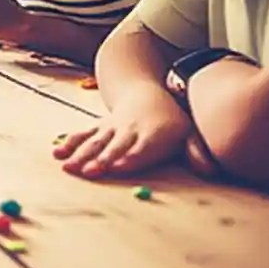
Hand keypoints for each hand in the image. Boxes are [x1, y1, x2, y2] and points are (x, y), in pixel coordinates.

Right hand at [53, 89, 191, 177]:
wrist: (146, 95)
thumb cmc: (171, 123)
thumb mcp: (189, 133)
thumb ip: (197, 151)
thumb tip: (210, 170)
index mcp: (154, 134)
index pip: (142, 148)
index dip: (130, 158)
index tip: (118, 168)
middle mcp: (130, 131)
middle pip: (114, 147)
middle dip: (100, 159)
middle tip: (89, 172)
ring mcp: (111, 128)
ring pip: (95, 141)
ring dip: (80, 155)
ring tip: (68, 167)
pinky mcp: (97, 127)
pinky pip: (82, 134)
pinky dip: (69, 143)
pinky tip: (57, 154)